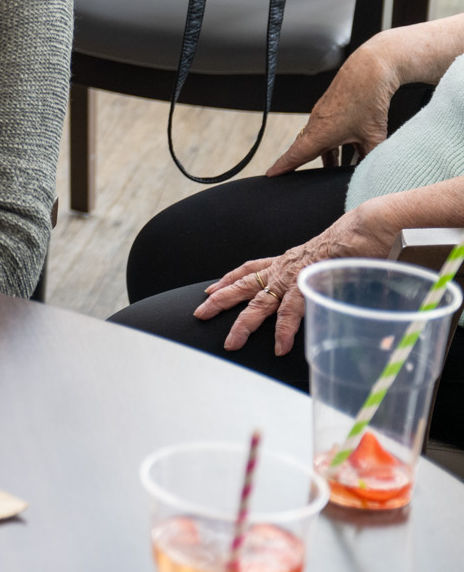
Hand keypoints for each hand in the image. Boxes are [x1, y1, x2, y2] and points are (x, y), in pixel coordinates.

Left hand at [194, 200, 404, 355]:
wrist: (371, 225)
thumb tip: (326, 294)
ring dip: (244, 324)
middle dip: (221, 301)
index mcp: (289, 260)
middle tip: (200, 314)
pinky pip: (292, 309)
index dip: (230, 278)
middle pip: (245, 285)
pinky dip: (284, 329)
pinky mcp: (311, 281)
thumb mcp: (331, 259)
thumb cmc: (356, 240)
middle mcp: (286, 266)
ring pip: (261, 302)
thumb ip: (324, 277)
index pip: (251, 268)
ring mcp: (296, 274)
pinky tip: (277, 346)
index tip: (212, 288)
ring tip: (231, 343)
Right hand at [268, 41, 399, 174]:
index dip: (282, 167)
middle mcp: (316, 125)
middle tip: (295, 177)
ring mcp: (322, 116)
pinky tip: (350, 147)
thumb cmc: (367, 101)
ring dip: (324, 155)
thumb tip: (374, 170)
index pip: (295, 155)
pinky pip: (325, 130)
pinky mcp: (330, 109)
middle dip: (300, 164)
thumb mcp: (375, 135)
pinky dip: (332, 143)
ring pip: (317, 141)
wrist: (368, 72)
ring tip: (335, 168)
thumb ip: (373, 156)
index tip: (270, 175)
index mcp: (320, 134)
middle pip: (304, 150)